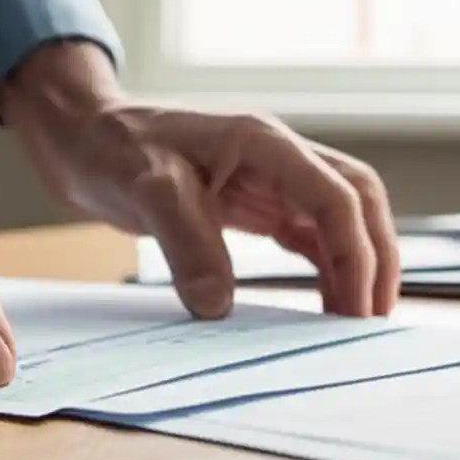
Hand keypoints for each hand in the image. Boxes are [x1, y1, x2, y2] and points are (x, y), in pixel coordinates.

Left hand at [0, 42, 399, 318]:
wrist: (82, 139)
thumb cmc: (112, 149)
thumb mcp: (146, 192)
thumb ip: (186, 244)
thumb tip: (218, 305)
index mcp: (264, 143)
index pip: (337, 196)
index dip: (355, 254)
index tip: (353, 310)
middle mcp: (278, 157)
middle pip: (358, 201)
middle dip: (377, 258)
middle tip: (374, 320)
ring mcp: (268, 179)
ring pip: (337, 219)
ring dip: (355, 265)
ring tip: (356, 321)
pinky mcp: (251, 203)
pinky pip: (305, 234)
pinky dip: (323, 267)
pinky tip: (324, 302)